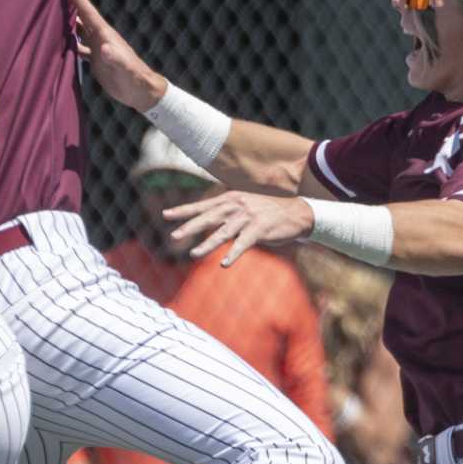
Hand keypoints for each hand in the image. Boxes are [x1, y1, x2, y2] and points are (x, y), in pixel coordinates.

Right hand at [62, 0, 165, 111]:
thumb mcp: (125, 67)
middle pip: (82, 18)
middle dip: (69, 6)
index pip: (88, 12)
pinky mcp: (96, 60)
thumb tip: (104, 49)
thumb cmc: (135, 77)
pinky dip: (69, 44)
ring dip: (68, 24)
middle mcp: (100, 39)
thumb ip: (115, 58)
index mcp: (105, 35)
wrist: (140, 91)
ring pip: (79, 32)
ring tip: (52, 17)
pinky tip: (59, 44)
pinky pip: (79, 48)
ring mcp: (98, 49)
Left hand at [166, 190, 311, 266]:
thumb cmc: (267, 212)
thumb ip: (225, 211)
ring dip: (207, 244)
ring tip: (193, 254)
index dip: (184, 210)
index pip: (203, 205)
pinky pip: (244, 244)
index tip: (165, 215)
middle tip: (174, 236)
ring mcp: (248, 217)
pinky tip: (224, 264)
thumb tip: (205, 219)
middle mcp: (237, 205)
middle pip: (209, 217)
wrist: (296, 213)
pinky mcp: (260, 229)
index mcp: (230, 199)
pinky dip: (234, 254)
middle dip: (190, 227)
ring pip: (223, 232)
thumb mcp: (244, 205)